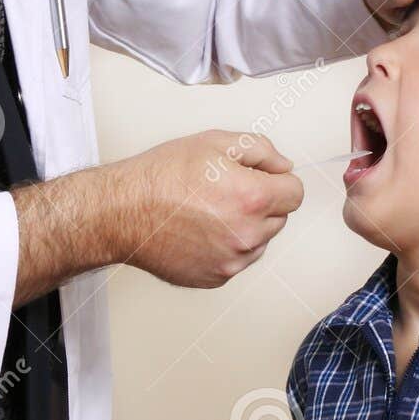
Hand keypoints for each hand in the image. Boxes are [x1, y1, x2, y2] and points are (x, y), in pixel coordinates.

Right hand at [117, 130, 302, 288]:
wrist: (122, 212)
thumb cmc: (161, 177)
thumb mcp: (214, 142)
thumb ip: (260, 150)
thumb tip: (283, 165)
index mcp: (252, 198)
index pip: (296, 193)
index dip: (278, 179)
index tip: (260, 177)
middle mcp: (247, 235)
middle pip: (279, 217)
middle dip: (261, 202)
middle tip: (224, 189)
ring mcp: (232, 261)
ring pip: (259, 240)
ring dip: (245, 225)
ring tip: (208, 210)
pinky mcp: (216, 277)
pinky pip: (237, 259)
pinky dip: (226, 245)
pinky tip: (199, 229)